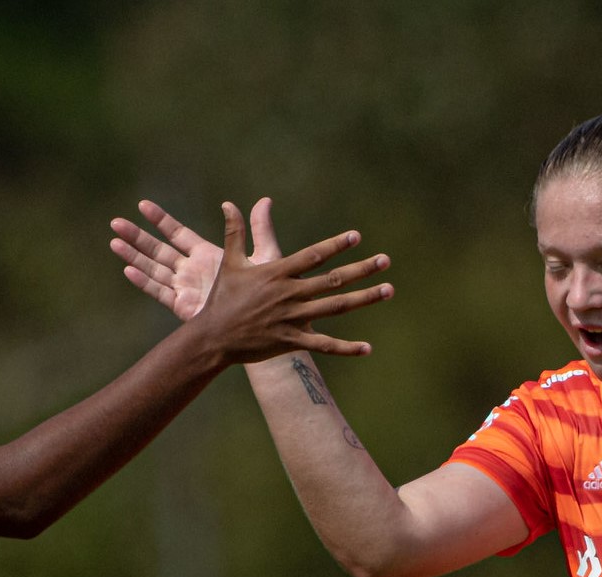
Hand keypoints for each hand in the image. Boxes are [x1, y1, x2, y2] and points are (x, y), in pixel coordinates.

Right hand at [110, 198, 309, 318]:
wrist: (267, 326)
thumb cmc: (270, 295)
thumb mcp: (265, 257)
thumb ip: (259, 230)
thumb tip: (263, 200)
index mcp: (208, 255)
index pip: (178, 233)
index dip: (160, 220)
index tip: (143, 206)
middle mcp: (192, 270)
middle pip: (158, 249)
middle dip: (137, 236)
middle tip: (115, 223)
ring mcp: (186, 288)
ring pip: (154, 268)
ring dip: (134, 256)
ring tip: (114, 242)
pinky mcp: (184, 307)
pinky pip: (160, 292)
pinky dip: (145, 282)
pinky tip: (129, 270)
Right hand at [159, 201, 389, 363]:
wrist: (213, 338)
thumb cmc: (222, 299)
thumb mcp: (229, 263)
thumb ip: (235, 233)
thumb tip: (228, 204)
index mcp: (277, 274)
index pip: (313, 256)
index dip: (335, 246)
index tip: (356, 237)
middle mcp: (289, 294)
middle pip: (333, 280)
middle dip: (362, 269)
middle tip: (385, 260)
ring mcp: (293, 318)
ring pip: (336, 308)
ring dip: (364, 299)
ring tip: (388, 290)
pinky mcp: (292, 341)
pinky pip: (324, 345)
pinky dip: (346, 348)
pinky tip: (367, 348)